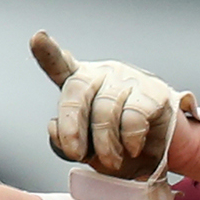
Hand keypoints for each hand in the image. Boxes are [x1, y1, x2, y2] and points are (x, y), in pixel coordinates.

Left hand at [30, 31, 199, 180]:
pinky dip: (130, 139)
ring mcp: (128, 80)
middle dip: (72, 126)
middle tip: (76, 153)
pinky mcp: (153, 92)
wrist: (161, 152)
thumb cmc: (118, 146)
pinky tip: (133, 148)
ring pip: (105, 109)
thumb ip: (64, 143)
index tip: (38, 38)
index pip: (60, 65)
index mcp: (80, 84)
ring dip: (105, 143)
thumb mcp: (87, 151)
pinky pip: (133, 116)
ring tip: (112, 161)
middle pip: (77, 91)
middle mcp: (102, 75)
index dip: (47, 52)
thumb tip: (54, 128)